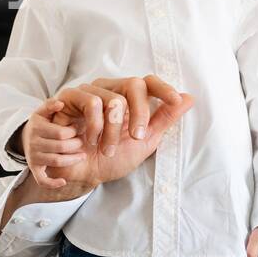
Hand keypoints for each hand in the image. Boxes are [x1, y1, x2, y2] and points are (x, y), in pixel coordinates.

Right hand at [21, 97, 87, 188]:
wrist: (26, 137)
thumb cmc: (42, 123)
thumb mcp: (43, 111)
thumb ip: (50, 105)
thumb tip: (60, 103)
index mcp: (37, 127)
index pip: (62, 133)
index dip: (74, 133)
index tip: (78, 130)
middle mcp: (33, 142)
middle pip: (61, 147)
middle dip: (76, 145)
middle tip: (82, 142)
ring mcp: (33, 156)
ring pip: (57, 161)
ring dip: (73, 160)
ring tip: (82, 155)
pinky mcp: (34, 168)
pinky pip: (42, 179)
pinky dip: (52, 183)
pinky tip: (63, 181)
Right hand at [46, 76, 192, 189]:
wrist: (79, 174)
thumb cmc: (110, 158)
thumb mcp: (143, 141)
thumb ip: (163, 119)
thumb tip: (189, 98)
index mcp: (128, 98)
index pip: (149, 82)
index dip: (164, 88)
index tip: (176, 101)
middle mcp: (110, 89)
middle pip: (134, 85)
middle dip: (140, 114)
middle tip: (136, 137)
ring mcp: (89, 91)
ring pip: (113, 99)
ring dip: (112, 131)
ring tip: (105, 149)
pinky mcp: (69, 97)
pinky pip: (90, 102)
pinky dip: (93, 127)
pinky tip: (87, 140)